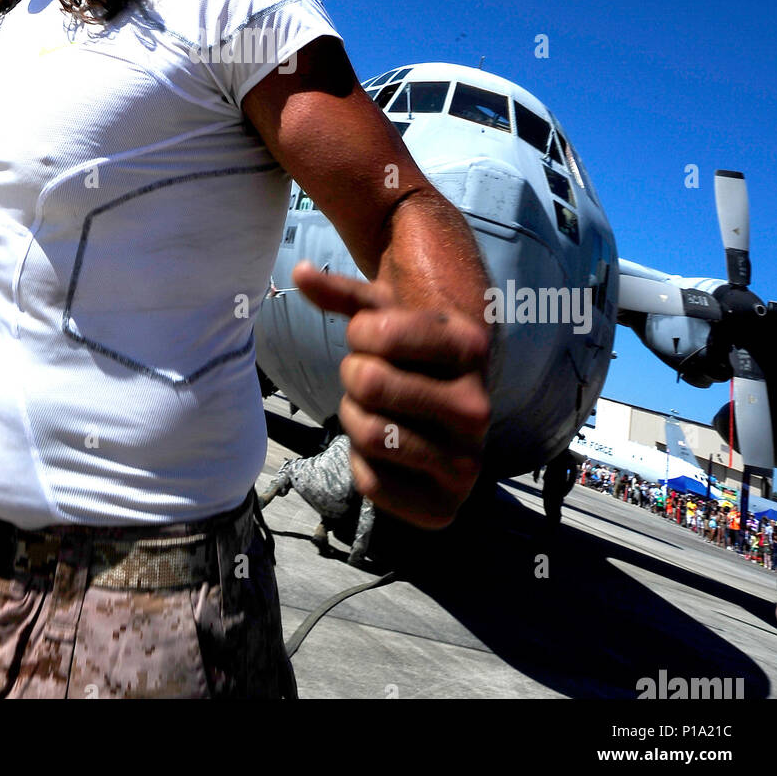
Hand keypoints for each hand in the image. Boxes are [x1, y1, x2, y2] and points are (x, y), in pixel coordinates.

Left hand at [292, 261, 490, 528]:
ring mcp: (468, 461)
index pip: (376, 333)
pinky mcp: (447, 505)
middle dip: (353, 374)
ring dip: (354, 416)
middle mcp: (478, 407)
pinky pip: (370, 481)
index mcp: (470, 347)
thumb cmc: (408, 348)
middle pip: (367, 382)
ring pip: (369, 433)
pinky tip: (384, 448)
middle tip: (369, 376)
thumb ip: (341, 292)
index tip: (371, 335)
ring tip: (374, 409)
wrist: (447, 405)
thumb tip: (298, 270)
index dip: (359, 332)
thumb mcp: (384, 312)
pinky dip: (361, 461)